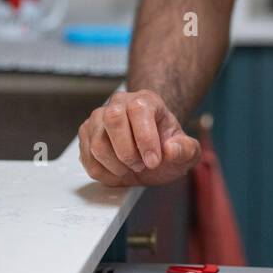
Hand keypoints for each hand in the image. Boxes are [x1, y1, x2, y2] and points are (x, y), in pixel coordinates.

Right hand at [78, 89, 200, 186]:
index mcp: (146, 101)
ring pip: (97, 142)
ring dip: (115, 165)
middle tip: (140, 166)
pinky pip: (87, 156)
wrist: (150, 150)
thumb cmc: (166, 146)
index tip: (153, 162)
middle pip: (112, 120)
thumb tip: (171, 149)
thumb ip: (186, 150)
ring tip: (130, 168)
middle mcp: (119, 103)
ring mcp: (99, 117)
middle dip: (126, 152)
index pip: (139, 111)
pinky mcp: (86, 134)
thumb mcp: (186, 151)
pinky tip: (117, 171)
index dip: (145, 139)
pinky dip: (103, 171)